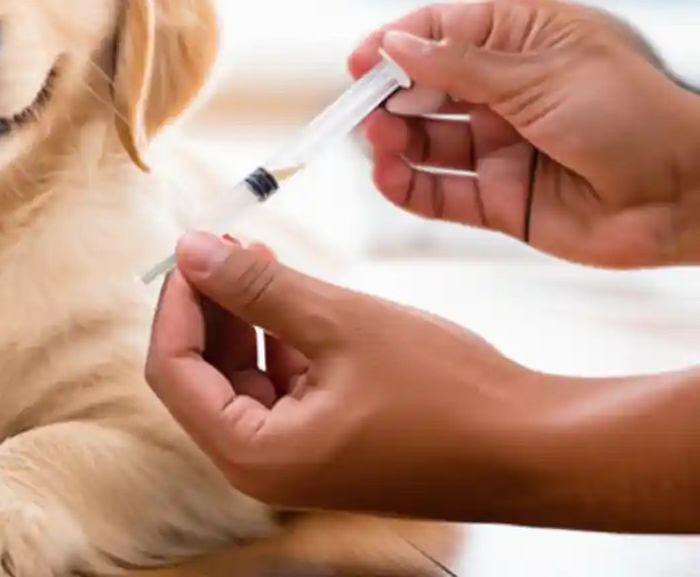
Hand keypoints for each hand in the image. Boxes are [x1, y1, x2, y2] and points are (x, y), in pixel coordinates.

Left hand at [145, 231, 541, 521]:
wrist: (536, 448)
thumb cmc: (446, 393)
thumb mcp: (339, 322)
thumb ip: (256, 287)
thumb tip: (190, 249)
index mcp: (253, 454)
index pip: (173, 370)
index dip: (176, 301)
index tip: (194, 246)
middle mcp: (263, 468)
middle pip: (199, 374)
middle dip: (209, 305)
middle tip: (226, 241)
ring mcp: (295, 461)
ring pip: (239, 376)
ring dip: (243, 316)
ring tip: (259, 254)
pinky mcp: (327, 446)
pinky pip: (280, 387)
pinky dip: (279, 340)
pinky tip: (293, 294)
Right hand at [351, 0, 699, 267]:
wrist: (689, 193)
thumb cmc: (633, 115)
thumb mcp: (540, 74)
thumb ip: (460, 67)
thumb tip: (394, 45)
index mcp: (522, 41)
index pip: (442, 33)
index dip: (396, 45)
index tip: (359, 64)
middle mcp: (506, 92)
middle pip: (425, 89)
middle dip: (388, 97)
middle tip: (362, 110)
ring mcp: (502, 147)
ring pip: (426, 142)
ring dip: (394, 140)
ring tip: (377, 141)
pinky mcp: (502, 200)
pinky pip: (441, 193)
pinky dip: (408, 187)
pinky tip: (387, 176)